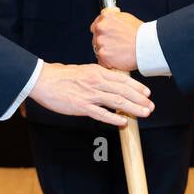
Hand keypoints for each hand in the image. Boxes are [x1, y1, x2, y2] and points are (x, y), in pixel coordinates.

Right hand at [29, 62, 152, 126]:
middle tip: (151, 106)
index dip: (137, 86)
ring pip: (116, 102)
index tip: (147, 93)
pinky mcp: (81, 106)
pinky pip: (101, 113)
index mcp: (97, 71)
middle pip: (123, 91)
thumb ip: (98, 75)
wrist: (42, 80)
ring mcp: (89, 94)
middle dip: (139, 99)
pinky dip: (114, 118)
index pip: (122, 79)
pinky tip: (123, 122)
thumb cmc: (61, 75)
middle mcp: (96, 82)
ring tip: (144, 114)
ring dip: (133, 108)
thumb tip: (111, 81)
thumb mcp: (83, 70)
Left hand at [90, 7, 141, 72]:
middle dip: (103, 40)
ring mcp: (100, 41)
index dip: (102, 30)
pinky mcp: (103, 54)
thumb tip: (111, 20)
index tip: (107, 34)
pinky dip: (107, 61)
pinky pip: (101, 60)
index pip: (96, 23)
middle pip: (96, 36)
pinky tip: (117, 59)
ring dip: (105, 51)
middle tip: (115, 44)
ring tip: (118, 52)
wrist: (147, 46)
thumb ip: (114, 18)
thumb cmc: (141, 33)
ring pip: (97, 48)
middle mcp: (101, 28)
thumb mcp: (126, 17)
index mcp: (106, 17)